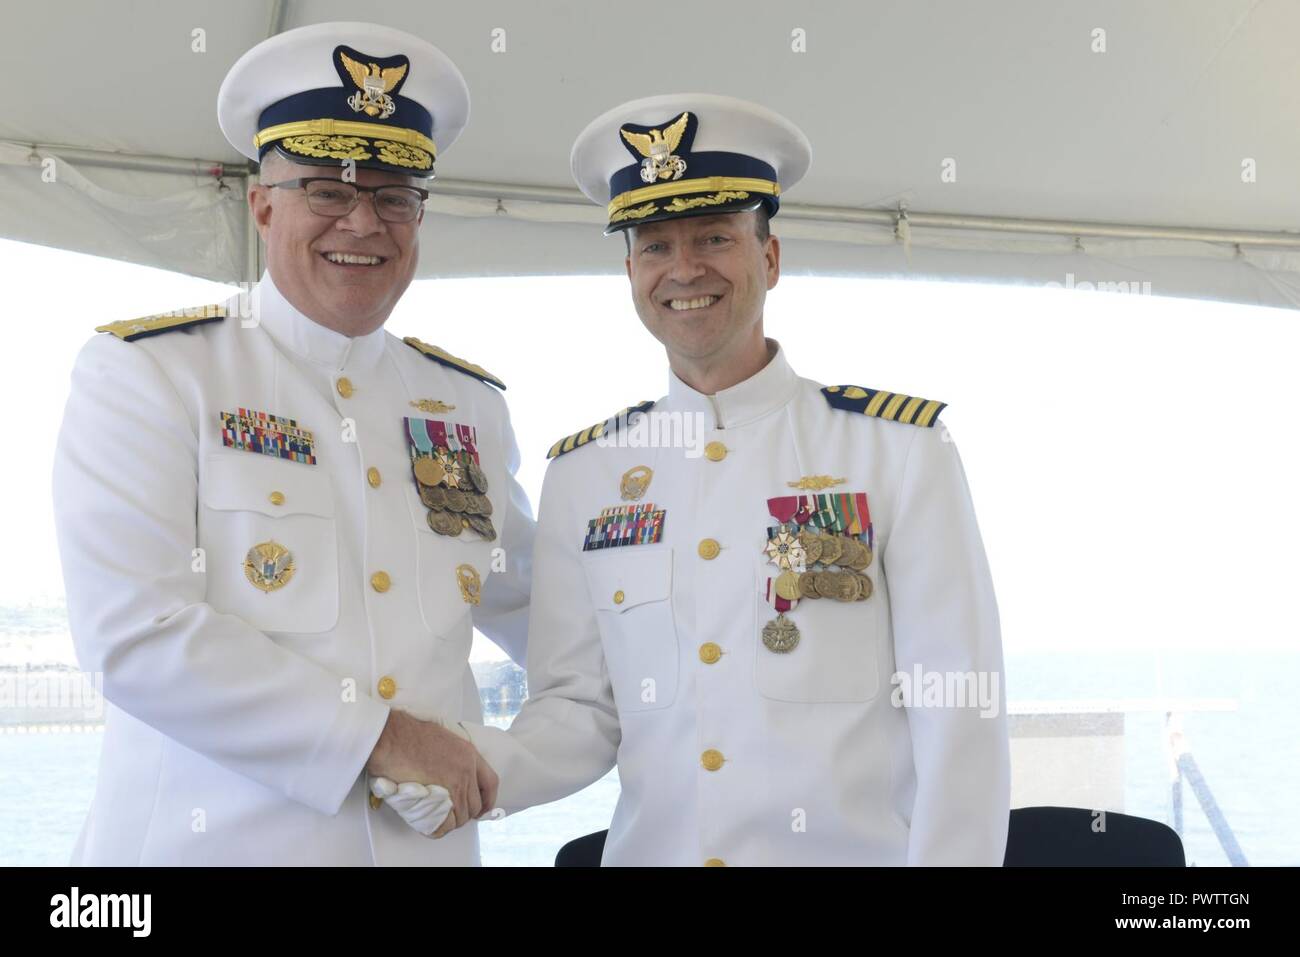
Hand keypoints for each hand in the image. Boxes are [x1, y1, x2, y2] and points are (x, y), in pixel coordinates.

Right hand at [366, 711, 496, 836]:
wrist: (392, 737)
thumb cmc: (409, 733)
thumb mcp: (442, 737)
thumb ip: (453, 754)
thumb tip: (450, 769)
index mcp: (469, 754)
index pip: (491, 783)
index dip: (488, 799)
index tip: (482, 808)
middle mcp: (466, 770)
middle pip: (476, 804)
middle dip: (466, 813)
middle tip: (453, 815)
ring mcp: (454, 785)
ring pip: (462, 816)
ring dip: (452, 821)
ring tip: (438, 818)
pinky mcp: (438, 798)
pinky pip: (446, 823)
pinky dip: (440, 828)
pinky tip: (432, 824)